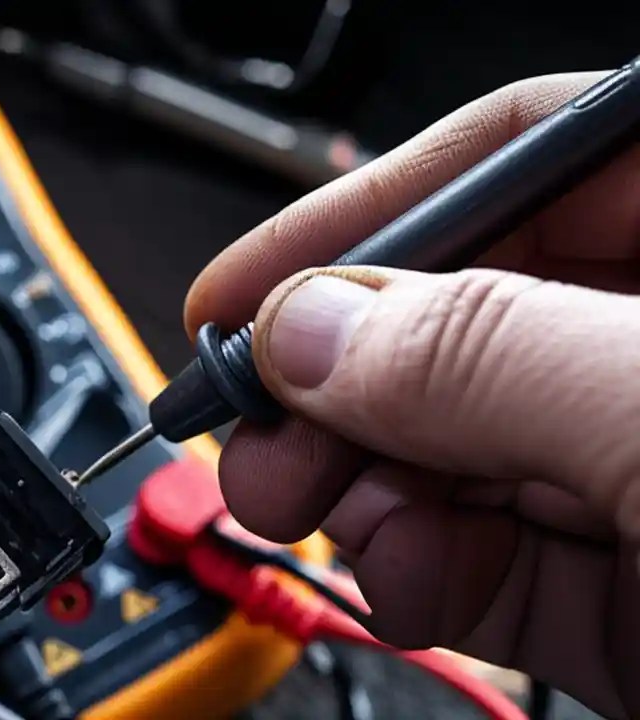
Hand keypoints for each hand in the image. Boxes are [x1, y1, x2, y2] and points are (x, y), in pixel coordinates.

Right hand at [185, 71, 639, 718]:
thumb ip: (491, 356)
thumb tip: (312, 335)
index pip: (513, 156)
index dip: (361, 213)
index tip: (238, 293)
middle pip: (454, 315)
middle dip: (336, 380)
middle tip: (262, 429)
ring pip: (444, 444)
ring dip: (357, 487)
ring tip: (323, 515)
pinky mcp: (631, 586)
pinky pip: (480, 553)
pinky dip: (415, 569)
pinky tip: (408, 578)